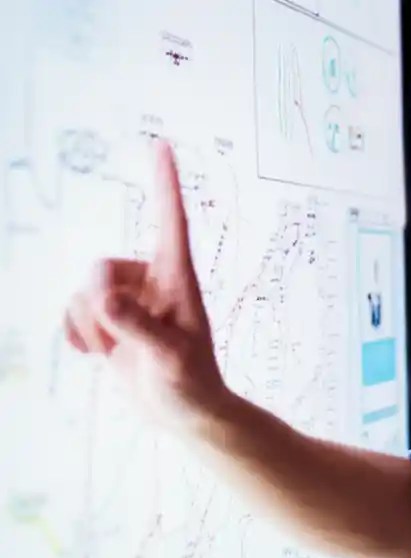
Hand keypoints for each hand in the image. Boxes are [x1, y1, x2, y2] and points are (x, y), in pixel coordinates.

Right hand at [64, 141, 230, 428]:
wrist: (184, 413)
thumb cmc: (191, 384)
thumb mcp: (170, 358)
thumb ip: (138, 327)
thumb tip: (104, 298)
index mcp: (177, 279)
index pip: (169, 221)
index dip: (164, 183)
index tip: (162, 144)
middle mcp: (151, 281)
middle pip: (99, 267)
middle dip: (96, 304)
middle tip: (118, 340)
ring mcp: (128, 299)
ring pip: (81, 292)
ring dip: (88, 326)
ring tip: (117, 352)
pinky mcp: (109, 318)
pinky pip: (72, 310)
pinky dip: (76, 333)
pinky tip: (96, 354)